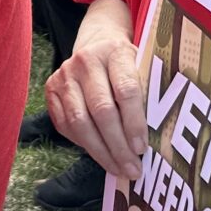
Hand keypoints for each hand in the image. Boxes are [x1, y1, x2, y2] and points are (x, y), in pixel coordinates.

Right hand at [43, 7, 147, 181]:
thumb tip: (160, 139)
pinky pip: (65, 125)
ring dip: (100, 152)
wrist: (96, 41)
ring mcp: (64, 74)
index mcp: (116, 51)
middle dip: (118, 146)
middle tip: (133, 170)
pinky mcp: (51, 89)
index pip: (126, 90)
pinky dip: (83, 144)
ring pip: (80, 122)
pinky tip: (100, 156)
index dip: (134, 122)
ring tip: (118, 170)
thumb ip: (148, 93)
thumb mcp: (143, 66)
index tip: (143, 149)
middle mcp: (86, 60)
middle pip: (101, 110)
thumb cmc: (127, 63)